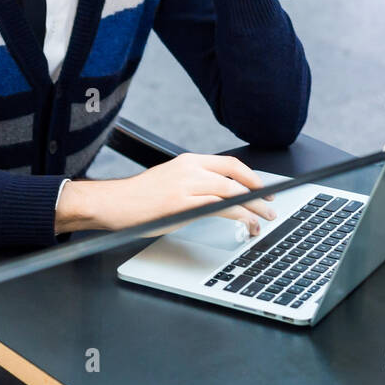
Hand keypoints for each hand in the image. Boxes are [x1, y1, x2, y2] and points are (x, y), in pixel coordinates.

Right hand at [56, 154, 276, 236]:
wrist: (113, 203)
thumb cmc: (139, 198)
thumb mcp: (171, 181)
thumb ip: (194, 184)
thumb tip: (217, 196)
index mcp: (188, 161)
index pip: (229, 163)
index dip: (251, 176)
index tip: (263, 188)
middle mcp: (190, 169)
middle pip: (235, 177)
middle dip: (259, 193)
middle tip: (271, 206)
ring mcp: (187, 186)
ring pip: (232, 192)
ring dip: (253, 207)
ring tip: (264, 219)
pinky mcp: (183, 204)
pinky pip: (220, 208)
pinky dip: (239, 216)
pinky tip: (246, 224)